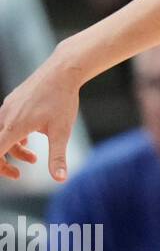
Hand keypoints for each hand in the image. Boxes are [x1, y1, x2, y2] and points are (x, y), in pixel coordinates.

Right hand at [0, 55, 81, 181]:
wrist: (62, 71)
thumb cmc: (62, 101)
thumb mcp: (62, 132)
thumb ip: (58, 157)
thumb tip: (60, 179)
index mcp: (14, 127)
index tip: (9, 174)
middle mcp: (5, 117)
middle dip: (4, 163)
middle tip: (18, 175)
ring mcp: (7, 107)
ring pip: (3, 134)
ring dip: (15, 148)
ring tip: (34, 158)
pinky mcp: (12, 101)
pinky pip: (6, 122)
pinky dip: (15, 135)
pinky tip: (28, 139)